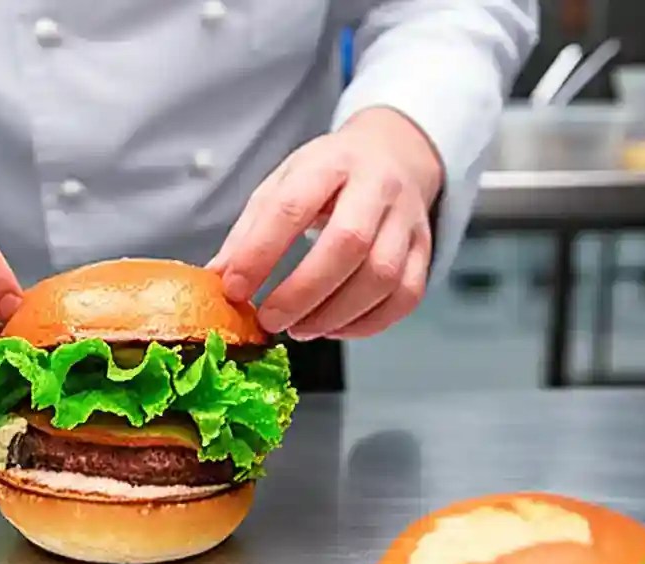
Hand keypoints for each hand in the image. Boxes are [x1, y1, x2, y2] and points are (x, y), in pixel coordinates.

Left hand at [208, 107, 441, 339]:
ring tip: (299, 328)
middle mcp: (377, 187)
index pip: (293, 206)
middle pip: (348, 243)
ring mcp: (407, 219)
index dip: (260, 252)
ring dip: (335, 314)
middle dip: (303, 291)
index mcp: (331, 162)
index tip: (234, 288)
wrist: (395, 155)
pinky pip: (405, 296)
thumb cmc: (330, 175)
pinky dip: (367, 323)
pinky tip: (334, 327)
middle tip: (270, 319)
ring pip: (382, 276)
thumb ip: (251, 230)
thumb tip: (219, 278)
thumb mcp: (283, 183)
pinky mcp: (425, 249)